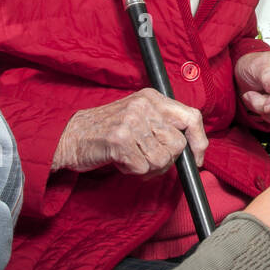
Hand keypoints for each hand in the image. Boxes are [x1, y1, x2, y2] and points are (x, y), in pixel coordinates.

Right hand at [51, 89, 207, 175]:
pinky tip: (120, 161)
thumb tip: (194, 147)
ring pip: (162, 160)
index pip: (191, 116)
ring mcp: (131, 122)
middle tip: (146, 158)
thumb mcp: (138, 116)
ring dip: (148, 167)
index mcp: (152, 98)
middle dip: (166, 160)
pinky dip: (133, 171)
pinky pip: (143, 168)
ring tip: (130, 157)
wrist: (70, 137)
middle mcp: (144, 106)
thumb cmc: (106, 131)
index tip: (197, 159)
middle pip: (177, 145)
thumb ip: (163, 125)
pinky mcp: (120, 140)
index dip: (199, 141)